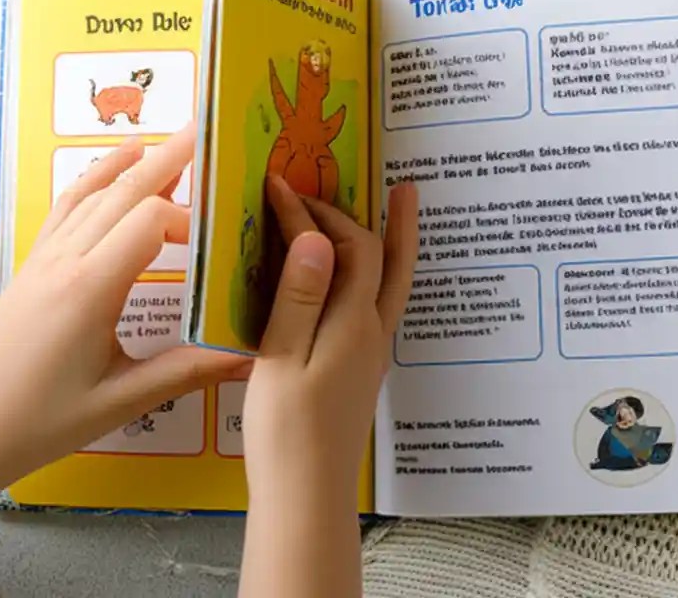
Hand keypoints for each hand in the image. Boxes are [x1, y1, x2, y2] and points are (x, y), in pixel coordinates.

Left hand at [0, 123, 249, 493]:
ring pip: (91, 194)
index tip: (213, 242)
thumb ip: (186, 372)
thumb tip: (249, 356)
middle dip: (166, 161)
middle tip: (205, 132)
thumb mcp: (120, 401)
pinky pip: (66, 209)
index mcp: (90, 290)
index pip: (147, 223)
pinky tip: (108, 171)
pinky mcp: (32, 267)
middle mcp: (66, 261)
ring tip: (164, 141)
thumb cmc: (39, 421)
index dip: (186, 220)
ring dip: (130, 164)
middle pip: (121, 193)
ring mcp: (44, 259)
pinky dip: (92, 182)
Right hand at [238, 176, 417, 597]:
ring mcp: (370, 351)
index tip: (277, 186)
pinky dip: (374, 270)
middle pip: (386, 258)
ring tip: (399, 202)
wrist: (306, 496)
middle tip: (343, 183)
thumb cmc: (286, 433)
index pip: (348, 246)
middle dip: (363, 215)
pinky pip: (377, 301)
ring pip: (391, 280)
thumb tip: (314, 239)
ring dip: (393, 237)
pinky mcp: (359, 367)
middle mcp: (372, 332)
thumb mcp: (281, 359)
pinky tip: (356, 272)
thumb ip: (298, 297)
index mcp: (353, 324)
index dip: (314, 211)